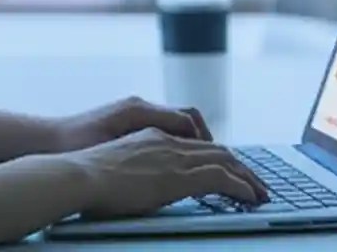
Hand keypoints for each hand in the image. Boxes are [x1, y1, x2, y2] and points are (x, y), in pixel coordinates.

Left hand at [55, 96, 213, 152]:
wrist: (44, 142)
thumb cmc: (75, 146)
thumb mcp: (114, 148)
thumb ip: (147, 145)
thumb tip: (181, 148)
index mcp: (138, 110)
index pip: (186, 119)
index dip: (202, 139)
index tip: (214, 157)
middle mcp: (139, 105)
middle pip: (186, 115)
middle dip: (202, 136)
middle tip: (213, 158)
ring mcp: (133, 111)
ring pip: (174, 120)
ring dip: (189, 137)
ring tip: (196, 159)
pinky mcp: (126, 119)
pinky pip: (161, 125)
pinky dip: (174, 138)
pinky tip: (171, 158)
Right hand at [70, 127, 269, 218]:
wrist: (76, 175)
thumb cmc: (83, 179)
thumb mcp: (115, 168)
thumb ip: (134, 172)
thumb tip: (140, 187)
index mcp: (155, 138)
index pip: (197, 145)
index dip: (218, 158)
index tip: (230, 172)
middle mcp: (170, 143)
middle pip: (218, 150)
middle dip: (240, 167)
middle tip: (256, 184)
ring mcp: (175, 158)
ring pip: (226, 161)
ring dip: (247, 177)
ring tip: (260, 193)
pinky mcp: (178, 176)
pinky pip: (220, 178)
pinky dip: (240, 186)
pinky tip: (251, 198)